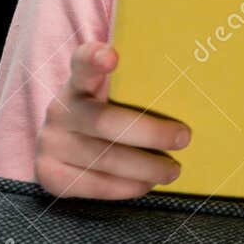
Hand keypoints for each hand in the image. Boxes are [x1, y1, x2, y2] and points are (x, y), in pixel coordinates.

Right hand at [34, 40, 191, 199]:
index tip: (112, 56)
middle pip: (106, 122)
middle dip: (151, 133)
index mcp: (79, 83)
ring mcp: (51, 143)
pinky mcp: (49, 173)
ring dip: (145, 167)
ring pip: (104, 159)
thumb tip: (194, 88)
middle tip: (184, 138)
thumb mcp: (115, 95)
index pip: (82, 63)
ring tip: (173, 170)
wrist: (63, 145)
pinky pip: (94, 185)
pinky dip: (126, 187)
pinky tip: (146, 184)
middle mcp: (61, 110)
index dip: (94, 58)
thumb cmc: (107, 113)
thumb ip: (138, 87)